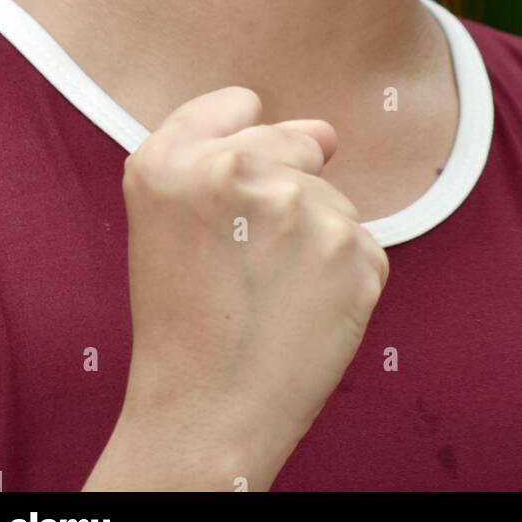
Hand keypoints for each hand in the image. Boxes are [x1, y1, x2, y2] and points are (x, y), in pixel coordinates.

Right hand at [118, 87, 389, 489]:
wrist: (207, 416)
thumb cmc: (182, 318)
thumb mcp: (158, 216)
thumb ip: (220, 144)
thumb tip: (329, 134)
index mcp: (170, 159)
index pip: (238, 105)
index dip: (235, 154)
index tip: (223, 207)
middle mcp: (237, 170)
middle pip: (297, 147)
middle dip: (282, 196)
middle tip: (244, 266)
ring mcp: (303, 208)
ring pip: (332, 200)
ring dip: (314, 241)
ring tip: (271, 297)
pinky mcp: (357, 251)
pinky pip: (363, 244)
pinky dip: (343, 278)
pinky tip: (305, 313)